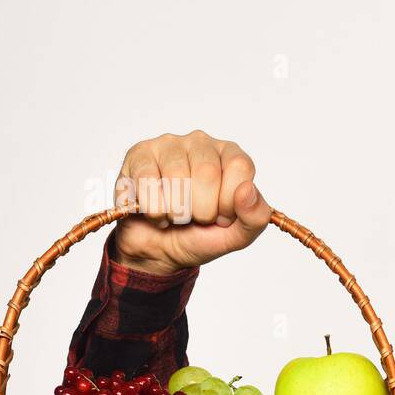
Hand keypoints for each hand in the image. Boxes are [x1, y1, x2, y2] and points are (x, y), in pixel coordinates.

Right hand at [111, 130, 271, 274]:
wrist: (160, 250)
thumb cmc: (200, 235)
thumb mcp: (237, 235)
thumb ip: (255, 217)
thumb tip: (247, 190)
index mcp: (232, 156)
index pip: (240, 166)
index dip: (229, 201)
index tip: (222, 217)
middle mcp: (202, 143)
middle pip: (207, 172)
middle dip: (202, 210)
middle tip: (195, 218)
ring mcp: (169, 145)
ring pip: (176, 177)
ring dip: (176, 211)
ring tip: (175, 214)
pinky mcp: (139, 154)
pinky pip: (147, 182)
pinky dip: (153, 209)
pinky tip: (155, 211)